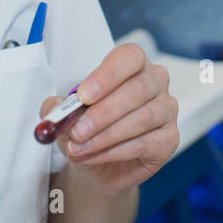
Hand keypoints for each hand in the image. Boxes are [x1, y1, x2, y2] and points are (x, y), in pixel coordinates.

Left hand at [40, 42, 178, 195]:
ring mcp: (167, 110)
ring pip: (142, 118)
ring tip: (79, 148)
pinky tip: (95, 156)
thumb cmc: (87, 129)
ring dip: (106, 136)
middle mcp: (156, 81)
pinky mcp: (170, 139)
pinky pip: (145, 143)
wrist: (99, 164)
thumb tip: (53, 109)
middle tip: (77, 131)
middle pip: (138, 89)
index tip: (83, 96)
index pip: (130, 58)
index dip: (108, 75)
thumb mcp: (67, 116)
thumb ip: (59, 108)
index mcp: (133, 65)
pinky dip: (115, 151)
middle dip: (103, 112)